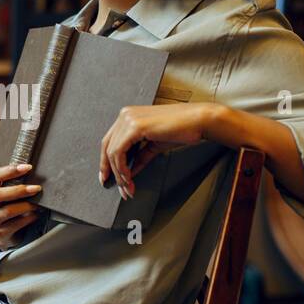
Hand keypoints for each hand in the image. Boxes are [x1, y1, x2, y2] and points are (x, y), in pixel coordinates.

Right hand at [0, 163, 45, 249]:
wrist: (6, 232)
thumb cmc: (9, 206)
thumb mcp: (7, 194)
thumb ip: (14, 183)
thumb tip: (31, 171)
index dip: (10, 171)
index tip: (28, 168)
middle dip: (18, 190)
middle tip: (36, 188)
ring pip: (7, 211)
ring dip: (26, 206)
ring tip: (38, 204)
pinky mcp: (0, 233)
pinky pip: (15, 225)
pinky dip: (28, 219)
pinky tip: (36, 215)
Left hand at [98, 103, 215, 198]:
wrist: (198, 121)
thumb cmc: (181, 129)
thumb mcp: (154, 145)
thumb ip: (140, 156)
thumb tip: (130, 171)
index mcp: (129, 116)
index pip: (109, 141)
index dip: (105, 161)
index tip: (107, 177)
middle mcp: (125, 115)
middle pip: (106, 147)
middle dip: (110, 170)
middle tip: (118, 188)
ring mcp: (128, 119)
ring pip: (112, 152)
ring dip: (120, 174)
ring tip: (128, 188)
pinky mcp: (135, 126)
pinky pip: (120, 152)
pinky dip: (122, 168)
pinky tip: (129, 178)